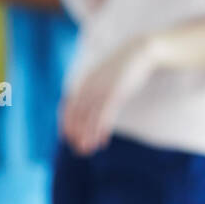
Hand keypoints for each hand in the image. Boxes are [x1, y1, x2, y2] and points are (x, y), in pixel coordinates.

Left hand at [60, 35, 157, 154]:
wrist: (139, 53)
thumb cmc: (122, 67)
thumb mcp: (103, 76)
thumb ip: (93, 88)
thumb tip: (89, 102)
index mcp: (83, 83)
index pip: (67, 107)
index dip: (65, 124)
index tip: (68, 138)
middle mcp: (88, 87)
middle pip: (76, 116)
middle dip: (76, 135)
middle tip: (79, 150)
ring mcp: (101, 90)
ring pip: (89, 119)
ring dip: (88, 136)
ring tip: (88, 150)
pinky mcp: (115, 94)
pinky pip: (105, 116)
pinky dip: (101, 131)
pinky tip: (102, 141)